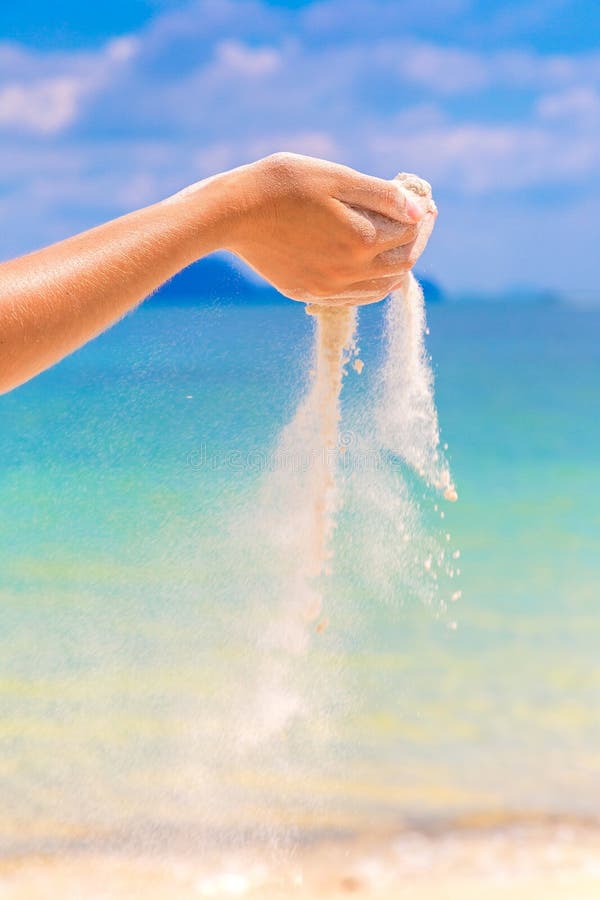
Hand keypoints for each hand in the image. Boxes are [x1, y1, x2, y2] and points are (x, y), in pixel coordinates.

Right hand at [217, 153, 435, 305]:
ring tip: (393, 241)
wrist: (232, 213)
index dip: (421, 216)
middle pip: (402, 263)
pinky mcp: (310, 293)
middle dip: (414, 241)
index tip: (422, 203)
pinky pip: (355, 296)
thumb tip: (420, 211)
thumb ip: (382, 195)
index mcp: (361, 239)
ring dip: (394, 265)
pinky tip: (366, 263)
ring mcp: (328, 288)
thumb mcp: (336, 177)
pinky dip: (371, 282)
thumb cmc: (283, 184)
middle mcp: (349, 271)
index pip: (410, 233)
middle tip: (413, 221)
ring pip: (382, 286)